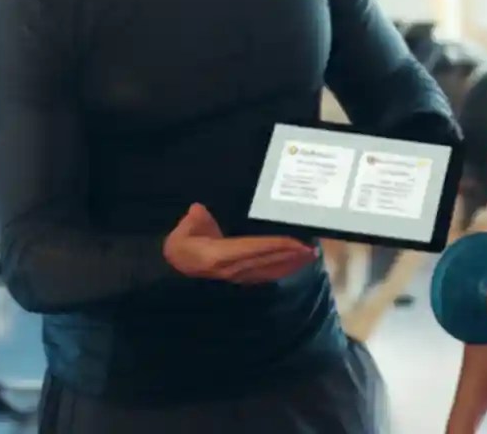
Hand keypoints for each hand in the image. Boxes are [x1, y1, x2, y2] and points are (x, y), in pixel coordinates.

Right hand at [163, 203, 316, 283]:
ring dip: (290, 264)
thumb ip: (193, 220)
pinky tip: (294, 265)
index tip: (294, 242)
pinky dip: (281, 269)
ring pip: (269, 269)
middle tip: (311, 249)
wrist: (175, 270)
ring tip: (309, 257)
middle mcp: (233, 268)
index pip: (253, 249)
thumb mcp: (182, 231)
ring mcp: (238, 275)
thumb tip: (197, 209)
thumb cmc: (181, 247)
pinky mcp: (241, 278)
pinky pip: (265, 274)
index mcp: (220, 255)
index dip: (275, 246)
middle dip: (289, 255)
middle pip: (266, 260)